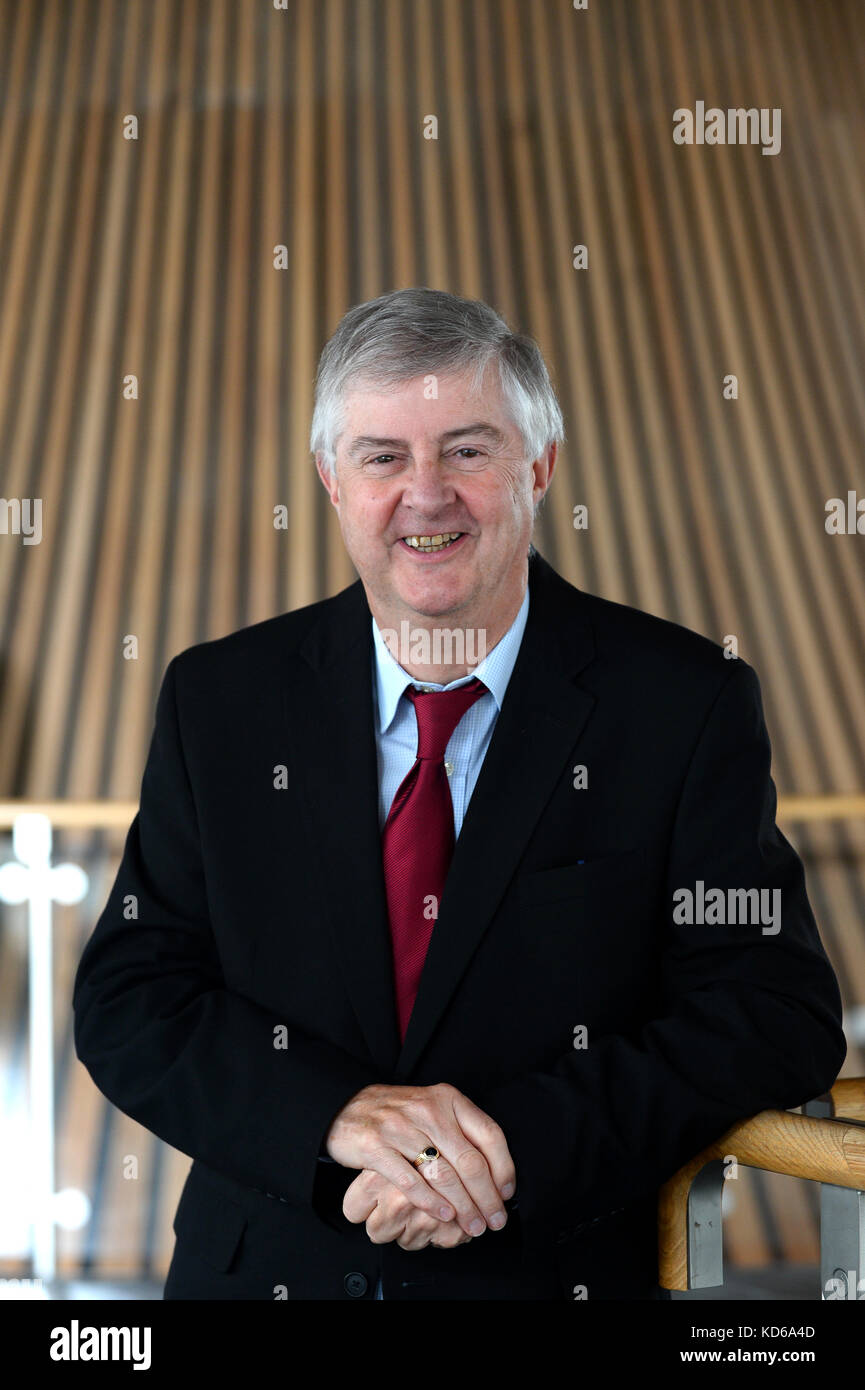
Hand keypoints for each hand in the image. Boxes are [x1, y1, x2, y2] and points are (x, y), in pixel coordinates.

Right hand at [325, 1082, 515, 1237]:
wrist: (346, 1107)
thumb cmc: (396, 1114)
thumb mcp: (434, 1109)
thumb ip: (461, 1131)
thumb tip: (496, 1171)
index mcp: (448, 1099)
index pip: (489, 1134)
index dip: (503, 1167)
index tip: (507, 1193)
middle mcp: (428, 1110)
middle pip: (469, 1160)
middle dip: (486, 1197)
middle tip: (494, 1220)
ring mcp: (401, 1127)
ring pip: (443, 1174)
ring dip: (463, 1206)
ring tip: (473, 1225)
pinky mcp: (376, 1147)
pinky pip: (410, 1180)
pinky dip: (430, 1202)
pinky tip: (443, 1215)